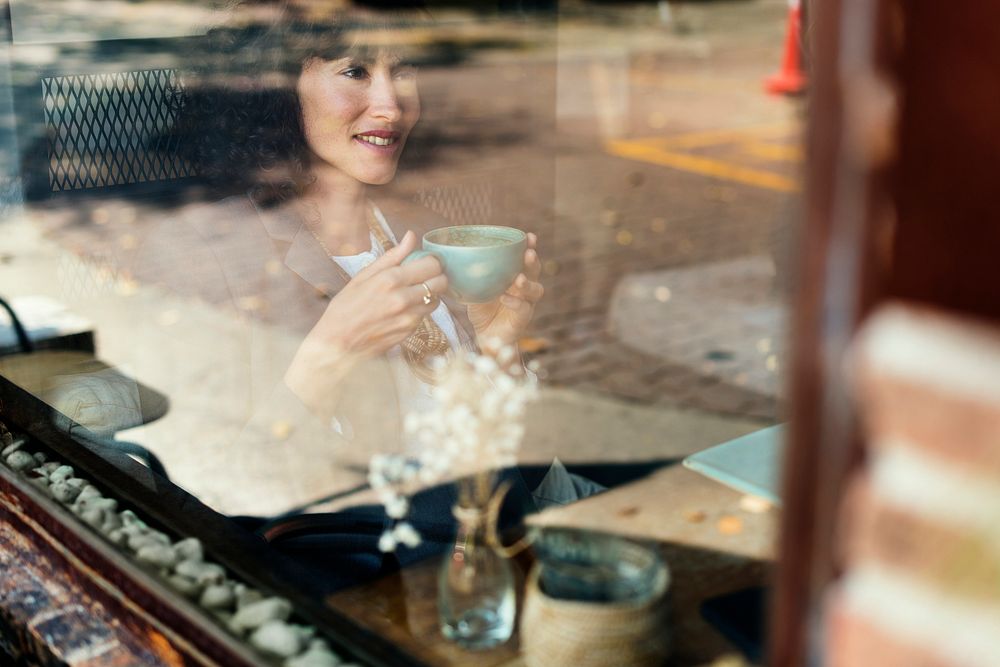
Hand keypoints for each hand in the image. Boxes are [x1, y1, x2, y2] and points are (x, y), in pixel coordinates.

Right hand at [284, 230, 446, 414]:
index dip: (433, 261)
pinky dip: (420, 309)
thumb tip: (411, 237)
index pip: (432, 264)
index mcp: (391, 279)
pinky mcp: (410, 331)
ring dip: (430, 294)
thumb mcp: (364, 276)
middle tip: (425, 276)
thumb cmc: (345, 307)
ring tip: (412, 292)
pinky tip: (403, 308)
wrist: (337, 342)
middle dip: (437, 276)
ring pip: (436, 299)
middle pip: (441, 282)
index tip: (425, 261)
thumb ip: (392, 256)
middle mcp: (403, 298)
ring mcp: (409, 317)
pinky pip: (425, 315)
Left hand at [467, 232, 543, 350]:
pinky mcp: (522, 318)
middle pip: (535, 271)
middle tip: (528, 254)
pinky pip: (523, 308)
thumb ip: (471, 276)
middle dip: (533, 262)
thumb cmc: (482, 310)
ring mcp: (526, 303)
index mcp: (515, 276)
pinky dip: (514, 302)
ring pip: (535, 290)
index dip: (528, 247)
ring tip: (518, 279)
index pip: (524, 258)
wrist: (485, 336)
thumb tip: (451, 259)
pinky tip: (504, 298)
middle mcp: (524, 288)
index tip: (529, 236)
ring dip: (528, 283)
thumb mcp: (475, 289)